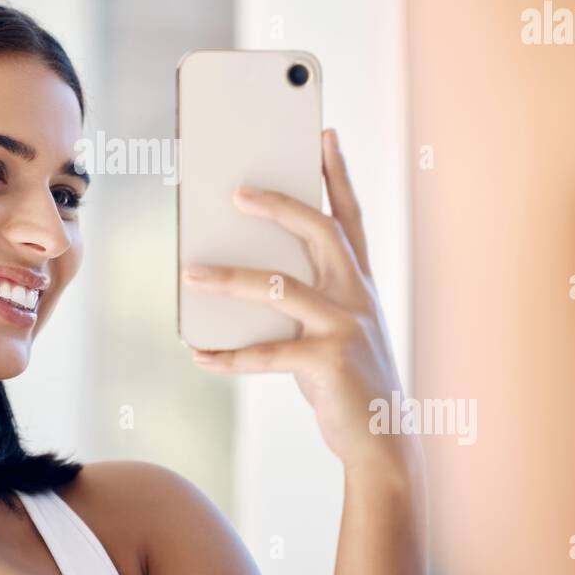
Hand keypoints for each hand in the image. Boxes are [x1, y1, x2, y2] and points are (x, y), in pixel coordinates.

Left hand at [182, 128, 409, 472]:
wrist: (384, 440)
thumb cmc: (349, 378)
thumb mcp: (335, 328)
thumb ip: (305, 297)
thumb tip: (246, 277)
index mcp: (359, 282)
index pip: (349, 216)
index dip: (338, 174)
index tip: (325, 134)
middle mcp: (357, 296)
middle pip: (320, 232)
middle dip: (280, 205)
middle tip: (237, 190)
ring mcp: (345, 327)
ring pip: (280, 288)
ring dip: (229, 278)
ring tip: (190, 272)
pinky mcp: (328, 362)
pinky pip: (267, 353)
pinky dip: (229, 356)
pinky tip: (200, 355)